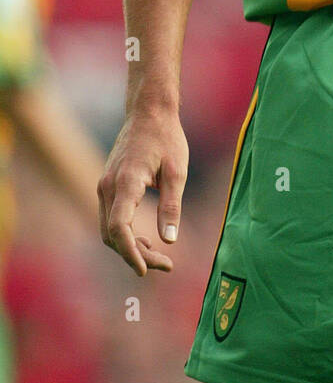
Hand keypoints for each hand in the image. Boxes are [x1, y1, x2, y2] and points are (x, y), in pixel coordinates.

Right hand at [98, 106, 188, 274]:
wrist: (148, 112)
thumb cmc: (167, 138)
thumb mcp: (177, 171)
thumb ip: (172, 206)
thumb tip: (170, 240)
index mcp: (126, 182)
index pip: (120, 228)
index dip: (131, 253)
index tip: (147, 270)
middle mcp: (108, 186)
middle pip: (113, 235)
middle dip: (136, 255)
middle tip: (167, 266)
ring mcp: (105, 186)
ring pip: (110, 229)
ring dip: (130, 247)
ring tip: (161, 257)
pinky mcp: (108, 186)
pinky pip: (112, 218)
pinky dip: (126, 234)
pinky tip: (148, 240)